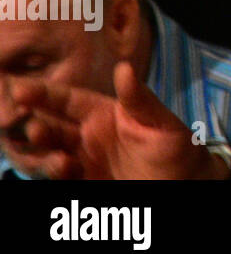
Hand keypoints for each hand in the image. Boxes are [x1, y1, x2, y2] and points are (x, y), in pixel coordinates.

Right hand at [3, 61, 227, 179]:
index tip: (20, 89)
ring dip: (45, 156)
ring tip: (61, 160)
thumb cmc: (178, 148)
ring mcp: (84, 162)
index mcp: (102, 114)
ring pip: (50, 156)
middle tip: (34, 128)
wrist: (188, 185)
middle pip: (52, 129)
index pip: (67, 100)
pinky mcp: (85, 184)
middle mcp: (87, 137)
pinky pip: (61, 180)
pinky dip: (55, 176)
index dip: (43, 94)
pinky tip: (65, 171)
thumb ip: (140, 100)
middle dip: (38, 127)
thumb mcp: (162, 121)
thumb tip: (124, 69)